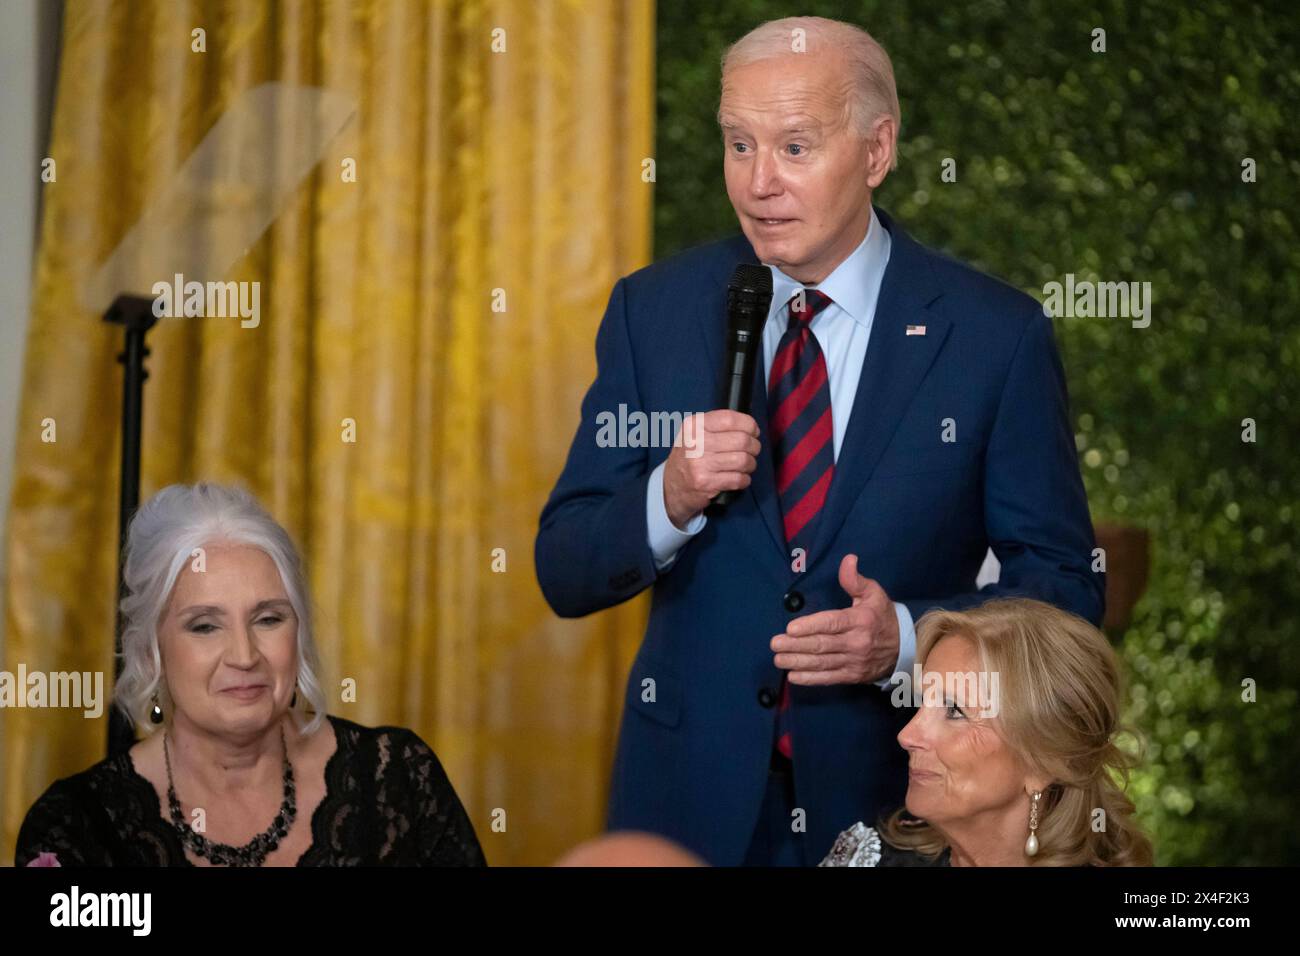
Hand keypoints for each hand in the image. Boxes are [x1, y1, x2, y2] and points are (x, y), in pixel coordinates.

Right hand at [661, 410, 759, 528]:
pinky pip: (738, 479)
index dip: (748, 425)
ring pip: (743, 460)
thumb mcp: (694, 434)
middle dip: (754, 446)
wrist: (672, 487)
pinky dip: (744, 479)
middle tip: (753, 450)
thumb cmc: (689, 458)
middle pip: (741, 440)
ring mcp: (700, 464)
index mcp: (694, 426)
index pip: (730, 419)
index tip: (753, 431)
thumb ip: (717, 426)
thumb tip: (750, 426)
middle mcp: (695, 443)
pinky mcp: (706, 483)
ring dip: (750, 464)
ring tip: (746, 465)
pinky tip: (739, 478)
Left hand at [770, 554, 900, 684]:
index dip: (810, 626)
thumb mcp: (873, 594)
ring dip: (798, 662)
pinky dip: (810, 679)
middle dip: (796, 645)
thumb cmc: (881, 616)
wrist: (904, 647)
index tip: (790, 628)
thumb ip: (855, 579)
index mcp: (860, 620)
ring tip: (779, 659)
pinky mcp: (852, 676)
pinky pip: (829, 678)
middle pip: (822, 644)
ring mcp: (854, 661)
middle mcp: (857, 642)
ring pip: (822, 662)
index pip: (831, 623)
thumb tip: (848, 559)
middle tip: (775, 643)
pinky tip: (793, 676)